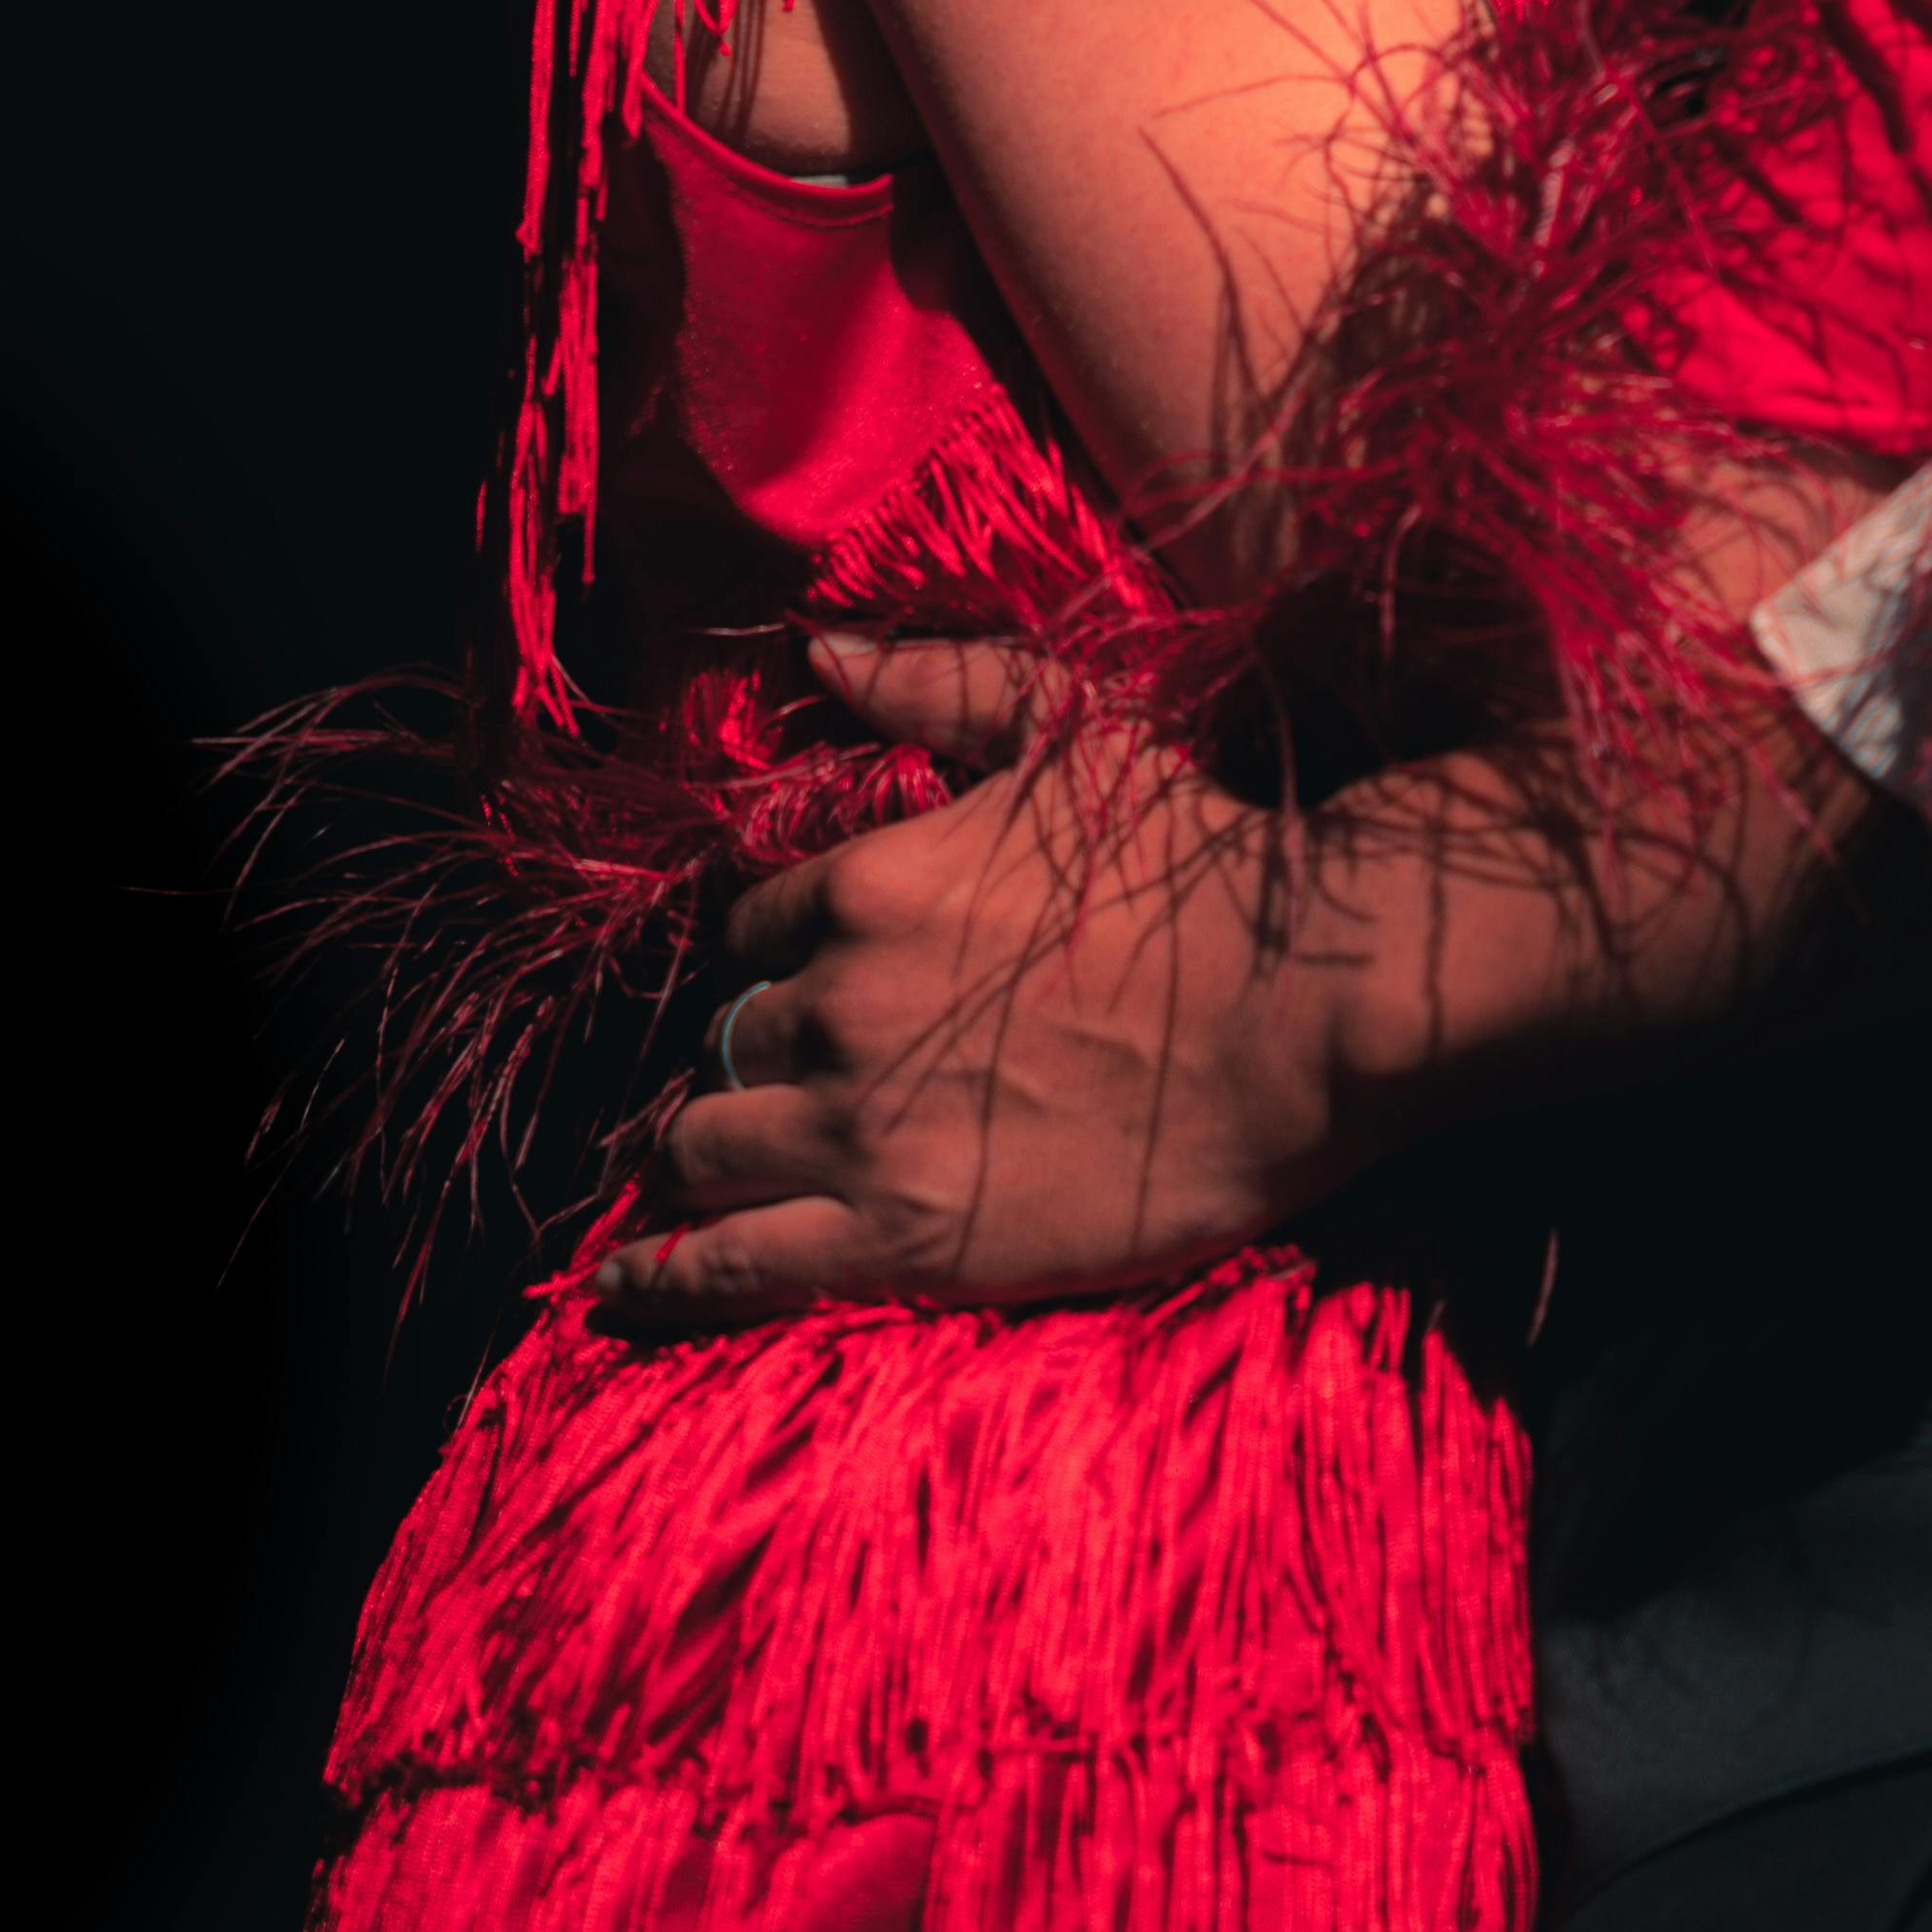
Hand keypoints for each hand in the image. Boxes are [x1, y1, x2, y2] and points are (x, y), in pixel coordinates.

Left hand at [598, 642, 1372, 1321]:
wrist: (1305, 1007)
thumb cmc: (1202, 861)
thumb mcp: (1069, 729)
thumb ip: (935, 684)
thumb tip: (817, 645)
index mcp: (867, 883)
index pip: (755, 931)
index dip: (777, 960)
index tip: (810, 988)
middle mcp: (839, 1002)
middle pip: (730, 1042)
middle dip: (751, 1061)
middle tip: (795, 1089)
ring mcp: (861, 1127)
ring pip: (707, 1149)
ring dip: (712, 1156)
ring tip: (724, 1177)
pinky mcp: (898, 1239)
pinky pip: (730, 1264)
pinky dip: (663, 1277)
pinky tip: (626, 1285)